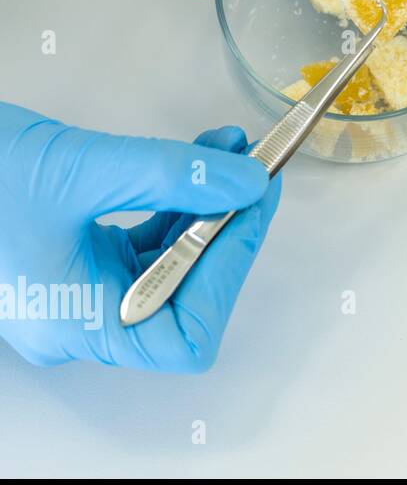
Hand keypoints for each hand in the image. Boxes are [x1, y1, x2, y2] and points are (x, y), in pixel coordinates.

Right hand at [0, 104, 279, 371]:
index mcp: (77, 325)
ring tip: (233, 151)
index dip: (229, 274)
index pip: (184, 334)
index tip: (252, 210)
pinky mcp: (71, 256)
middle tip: (257, 173)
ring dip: (207, 204)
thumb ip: (171, 176)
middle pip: (185, 293)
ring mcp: (75, 289)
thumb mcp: (80, 170)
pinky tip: (199, 155)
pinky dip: (176, 197)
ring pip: (168, 259)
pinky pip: (142, 236)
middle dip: (227, 227)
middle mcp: (79, 319)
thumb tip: (245, 181)